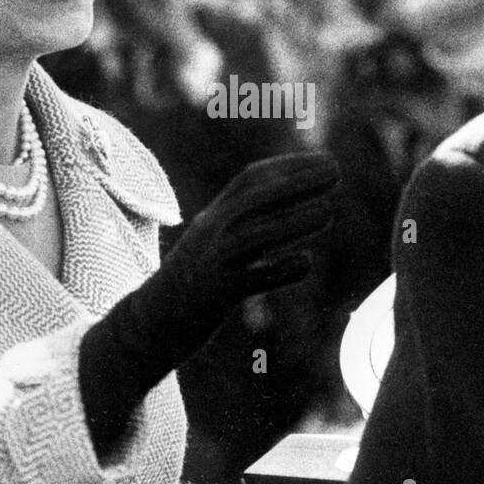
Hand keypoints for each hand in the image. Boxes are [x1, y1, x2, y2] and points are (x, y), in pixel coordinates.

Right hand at [79, 152, 339, 455]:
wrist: (147, 323)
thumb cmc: (189, 283)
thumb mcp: (210, 243)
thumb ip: (241, 225)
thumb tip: (289, 211)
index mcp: (212, 217)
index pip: (250, 178)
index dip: (288, 165)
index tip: (321, 160)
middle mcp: (211, 233)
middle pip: (257, 198)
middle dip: (298, 182)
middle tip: (336, 171)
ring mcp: (213, 262)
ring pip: (257, 235)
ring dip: (295, 222)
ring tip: (329, 213)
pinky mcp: (216, 295)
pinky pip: (254, 279)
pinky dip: (280, 269)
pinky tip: (305, 263)